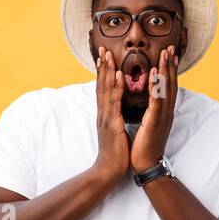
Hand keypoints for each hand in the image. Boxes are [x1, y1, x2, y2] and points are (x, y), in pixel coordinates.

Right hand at [94, 46, 128, 177]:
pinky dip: (115, 87)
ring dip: (107, 71)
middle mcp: (103, 113)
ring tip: (108, 55)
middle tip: (103, 49)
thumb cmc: (115, 153)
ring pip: (105, 90)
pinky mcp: (112, 123)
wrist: (109, 170)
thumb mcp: (114, 132)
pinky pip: (114, 102)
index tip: (104, 58)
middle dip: (103, 66)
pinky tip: (117, 75)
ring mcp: (106, 117)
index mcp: (105, 115)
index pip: (103, 90)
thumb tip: (117, 113)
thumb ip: (115, 120)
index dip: (103, 73)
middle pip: (101, 85)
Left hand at [132, 46, 178, 172]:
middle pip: (171, 83)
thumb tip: (152, 101)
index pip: (169, 86)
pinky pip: (156, 99)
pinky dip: (156, 84)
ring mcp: (162, 115)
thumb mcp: (150, 124)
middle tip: (171, 47)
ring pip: (166, 88)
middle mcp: (166, 111)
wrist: (145, 163)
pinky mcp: (154, 120)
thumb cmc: (145, 144)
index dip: (170, 70)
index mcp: (164, 111)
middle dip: (170, 64)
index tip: (170, 55)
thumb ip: (152, 111)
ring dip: (165, 69)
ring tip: (165, 53)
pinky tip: (154, 72)